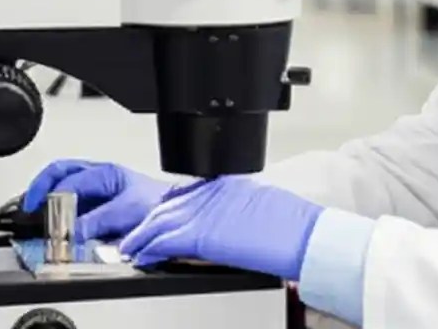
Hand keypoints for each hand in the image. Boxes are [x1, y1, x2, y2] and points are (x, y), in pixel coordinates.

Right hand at [23, 159, 170, 240]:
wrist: (174, 212)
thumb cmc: (156, 204)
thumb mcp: (125, 212)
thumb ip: (96, 221)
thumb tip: (71, 231)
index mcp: (105, 173)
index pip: (69, 181)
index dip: (55, 200)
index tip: (50, 221)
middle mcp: (98, 176)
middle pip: (59, 171)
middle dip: (40, 186)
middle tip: (28, 205)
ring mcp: (95, 187)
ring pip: (61, 181)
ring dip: (45, 193)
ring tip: (33, 209)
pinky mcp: (96, 202)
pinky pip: (69, 198)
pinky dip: (55, 206)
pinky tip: (50, 217)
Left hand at [119, 176, 323, 280]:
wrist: (306, 236)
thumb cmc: (295, 226)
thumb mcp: (264, 206)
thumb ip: (238, 209)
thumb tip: (227, 223)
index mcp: (228, 183)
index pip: (186, 192)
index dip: (167, 206)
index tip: (157, 217)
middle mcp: (213, 192)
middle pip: (168, 204)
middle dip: (149, 219)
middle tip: (135, 233)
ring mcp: (206, 211)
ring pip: (161, 220)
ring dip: (142, 234)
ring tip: (131, 246)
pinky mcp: (203, 234)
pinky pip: (166, 240)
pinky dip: (149, 247)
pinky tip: (142, 255)